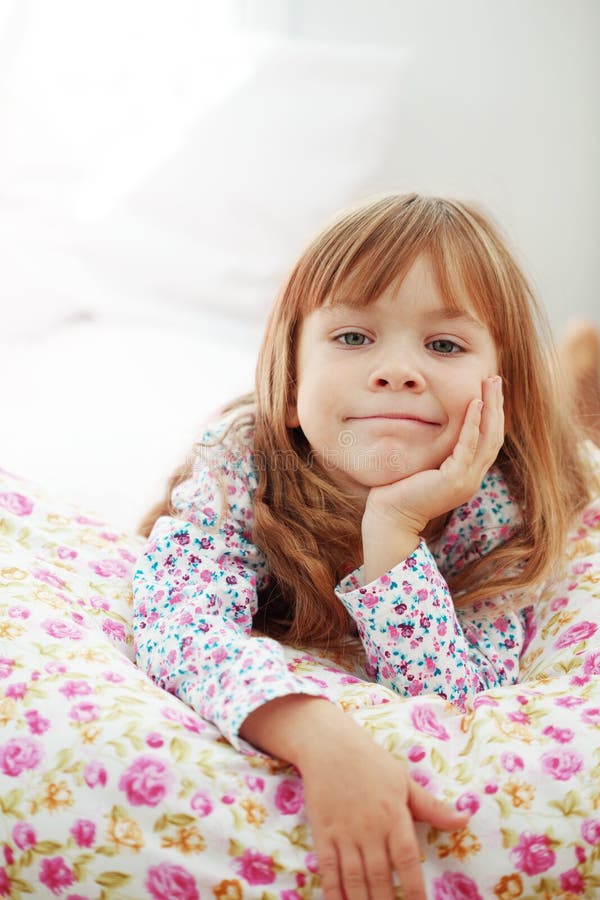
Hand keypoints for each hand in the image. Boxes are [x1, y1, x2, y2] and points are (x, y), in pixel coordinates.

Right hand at [241, 696, 468, 899]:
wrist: (330, 745)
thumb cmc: (371, 763)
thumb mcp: (404, 781)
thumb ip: (432, 807)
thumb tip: (464, 820)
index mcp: (394, 816)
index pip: (407, 860)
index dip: (414, 889)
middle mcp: (370, 828)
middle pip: (379, 876)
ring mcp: (344, 832)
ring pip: (354, 878)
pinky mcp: (323, 832)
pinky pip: (328, 869)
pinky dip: (333, 891)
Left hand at [362, 376, 503, 578]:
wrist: (390, 518)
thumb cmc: (399, 491)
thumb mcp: (424, 466)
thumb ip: (436, 451)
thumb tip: (431, 425)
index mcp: (467, 475)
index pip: (487, 440)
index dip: (492, 414)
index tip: (490, 390)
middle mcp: (472, 478)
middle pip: (493, 436)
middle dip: (497, 406)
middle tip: (496, 379)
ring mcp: (466, 480)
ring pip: (487, 439)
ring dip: (490, 408)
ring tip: (491, 384)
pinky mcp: (454, 480)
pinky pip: (467, 446)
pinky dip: (472, 424)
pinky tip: (474, 404)